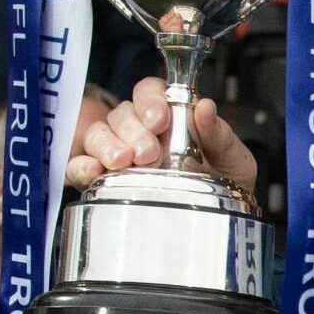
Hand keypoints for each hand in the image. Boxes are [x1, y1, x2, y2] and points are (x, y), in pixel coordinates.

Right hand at [68, 78, 258, 196]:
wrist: (220, 222)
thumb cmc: (223, 182)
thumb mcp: (234, 159)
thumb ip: (220, 134)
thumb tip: (205, 107)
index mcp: (171, 116)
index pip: (150, 92)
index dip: (150, 100)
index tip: (160, 119)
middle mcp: (140, 130)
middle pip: (123, 113)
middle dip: (133, 129)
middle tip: (148, 152)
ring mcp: (118, 153)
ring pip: (99, 134)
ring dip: (108, 145)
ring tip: (124, 162)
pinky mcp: (101, 180)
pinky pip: (79, 166)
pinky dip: (82, 166)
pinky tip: (94, 171)